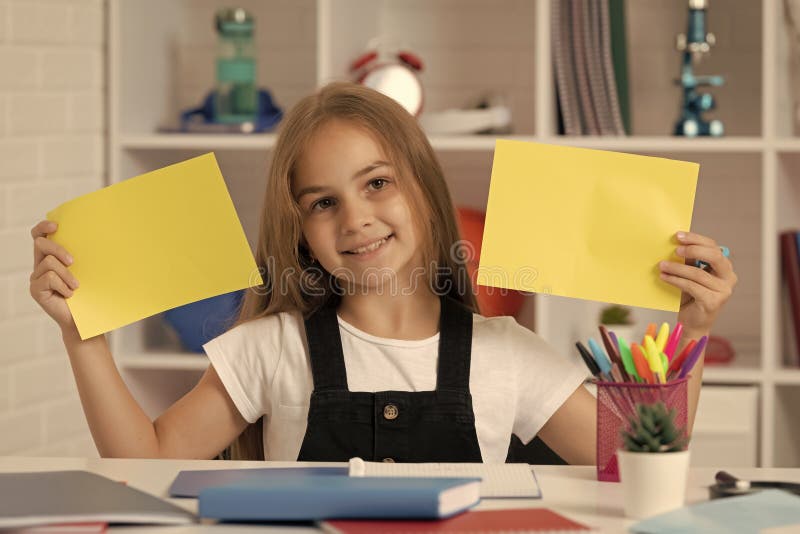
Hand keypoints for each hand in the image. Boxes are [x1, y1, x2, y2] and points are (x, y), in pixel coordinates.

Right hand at [29, 220, 79, 335]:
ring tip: (76, 286)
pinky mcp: (35, 290)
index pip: (39, 236)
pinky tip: (69, 294)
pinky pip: (49, 278)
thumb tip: (101, 238)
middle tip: (73, 261)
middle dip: (59, 249)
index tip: (56, 226)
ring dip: (67, 274)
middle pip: (41, 244)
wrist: (84, 319)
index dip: (43, 227)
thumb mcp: (87, 271)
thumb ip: (83, 256)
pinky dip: (63, 285)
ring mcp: (36, 277)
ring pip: (49, 262)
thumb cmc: (88, 293)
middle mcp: (40, 265)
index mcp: (51, 257)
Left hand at [658, 231, 736, 332]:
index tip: (678, 235)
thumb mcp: (690, 274)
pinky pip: (692, 286)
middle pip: (714, 256)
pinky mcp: (713, 302)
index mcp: (724, 267)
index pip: (714, 247)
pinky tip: (664, 277)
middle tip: (675, 249)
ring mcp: (723, 291)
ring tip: (662, 265)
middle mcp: (729, 277)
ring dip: (677, 267)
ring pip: (698, 273)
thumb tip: (675, 243)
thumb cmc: (691, 296)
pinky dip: (676, 280)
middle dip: (693, 249)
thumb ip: (689, 260)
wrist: (692, 322)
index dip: (696, 239)